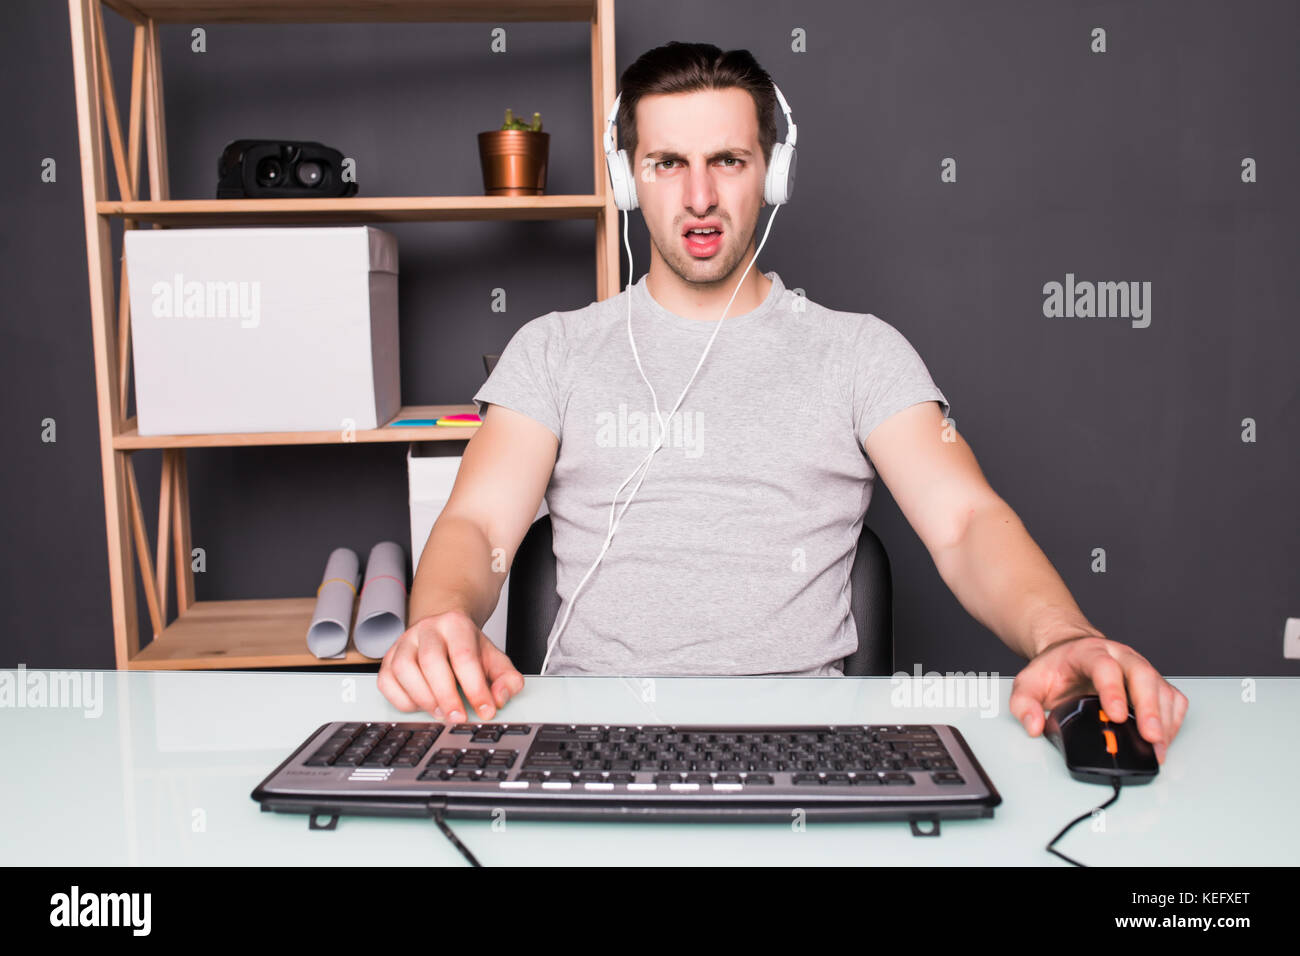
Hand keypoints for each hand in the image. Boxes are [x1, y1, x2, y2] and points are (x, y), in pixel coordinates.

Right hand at [377, 610, 524, 720]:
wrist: (445, 630)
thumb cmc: (467, 647)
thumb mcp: (494, 658)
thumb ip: (506, 679)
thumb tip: (500, 699)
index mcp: (456, 624)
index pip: (464, 656)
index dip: (476, 688)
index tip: (486, 710)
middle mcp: (427, 629)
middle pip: (430, 660)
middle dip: (446, 695)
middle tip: (459, 717)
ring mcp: (404, 642)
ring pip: (403, 669)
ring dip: (423, 698)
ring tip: (441, 713)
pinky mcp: (388, 659)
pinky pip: (387, 681)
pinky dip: (402, 700)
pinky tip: (421, 706)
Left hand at [1009, 634, 1187, 763]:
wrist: (1069, 652)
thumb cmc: (1054, 668)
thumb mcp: (1028, 682)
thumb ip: (1024, 704)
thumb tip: (1033, 726)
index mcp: (1089, 652)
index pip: (1105, 667)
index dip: (1113, 691)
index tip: (1115, 716)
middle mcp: (1120, 657)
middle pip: (1143, 676)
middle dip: (1149, 708)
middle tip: (1150, 736)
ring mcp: (1139, 668)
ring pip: (1162, 688)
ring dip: (1164, 719)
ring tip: (1157, 747)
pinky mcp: (1153, 683)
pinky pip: (1172, 699)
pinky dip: (1172, 720)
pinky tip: (1163, 739)